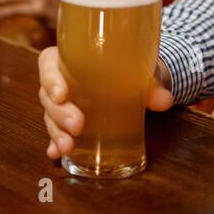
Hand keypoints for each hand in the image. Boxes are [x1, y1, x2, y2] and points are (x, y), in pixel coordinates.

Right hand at [39, 47, 174, 159]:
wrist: (131, 79)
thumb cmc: (126, 68)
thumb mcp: (137, 71)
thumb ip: (150, 86)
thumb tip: (165, 100)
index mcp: (71, 59)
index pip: (48, 63)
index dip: (50, 78)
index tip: (62, 94)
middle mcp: (62, 81)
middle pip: (48, 96)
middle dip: (59, 113)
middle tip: (77, 125)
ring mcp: (61, 104)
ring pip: (50, 117)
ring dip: (56, 133)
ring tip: (68, 146)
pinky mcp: (66, 123)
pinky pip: (54, 134)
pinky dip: (54, 144)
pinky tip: (56, 154)